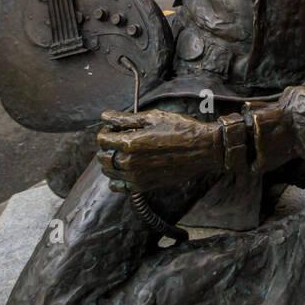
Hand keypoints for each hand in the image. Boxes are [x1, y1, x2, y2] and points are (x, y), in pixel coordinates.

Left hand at [97, 109, 223, 192]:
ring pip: (108, 173)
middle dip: (107, 146)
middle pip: (102, 157)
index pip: (101, 140)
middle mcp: (129, 163)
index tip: (114, 128)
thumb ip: (124, 119)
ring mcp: (136, 177)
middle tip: (120, 139)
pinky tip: (128, 168)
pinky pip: (119, 187)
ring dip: (111, 162)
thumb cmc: (180, 130)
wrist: (202, 149)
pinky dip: (118, 178)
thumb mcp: (152, 117)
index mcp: (129, 143)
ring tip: (125, 153)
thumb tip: (105, 117)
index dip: (106, 131)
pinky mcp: (144, 186)